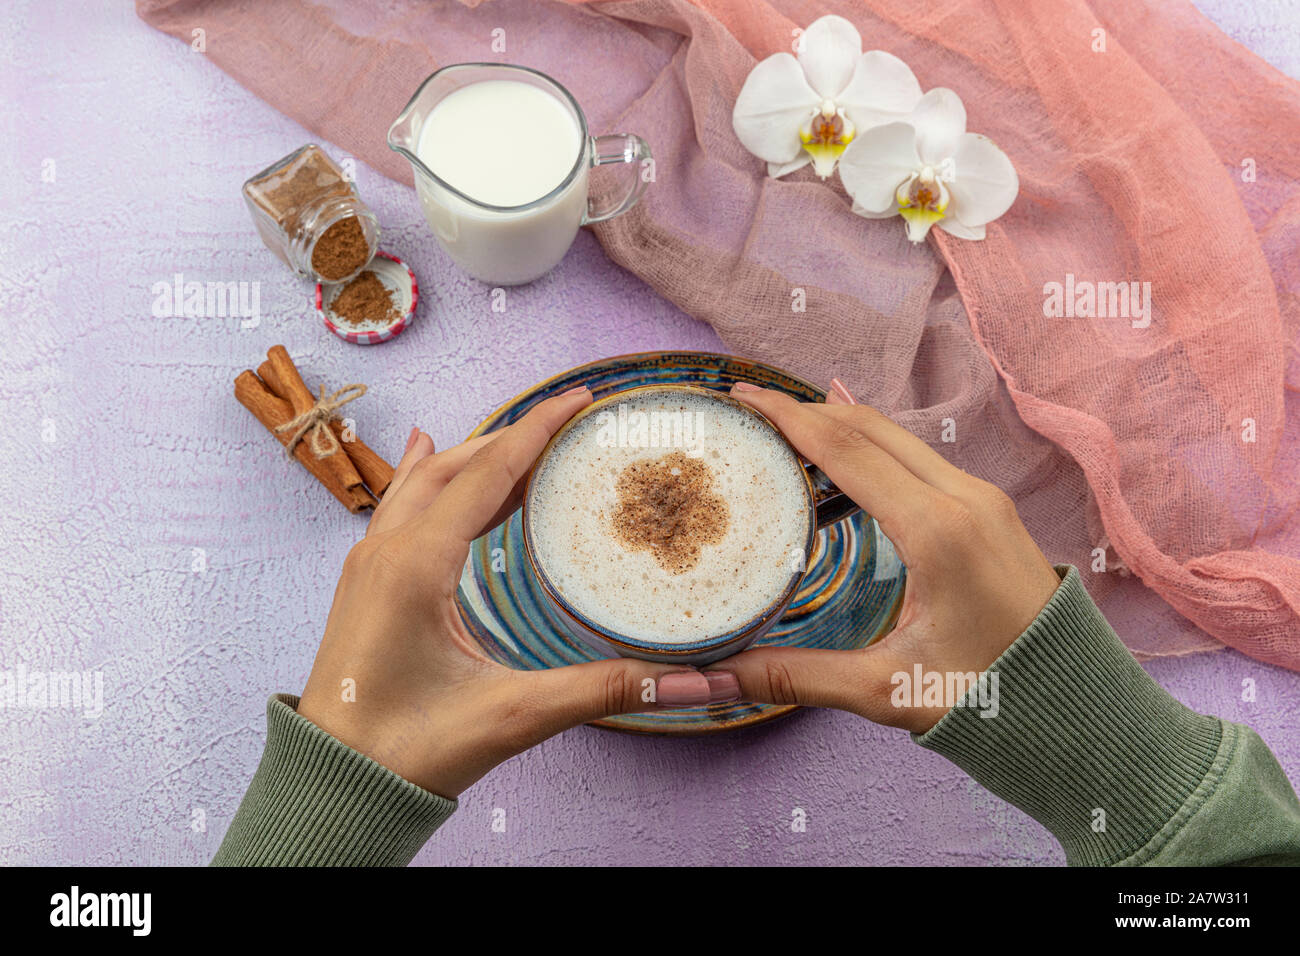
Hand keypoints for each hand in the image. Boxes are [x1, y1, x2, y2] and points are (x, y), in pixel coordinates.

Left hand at [297, 388, 739, 797]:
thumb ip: (604, 690)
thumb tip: (690, 681)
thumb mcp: (514, 715)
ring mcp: (367, 565)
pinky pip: (397, 506)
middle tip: (565, 421)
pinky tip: (428, 458)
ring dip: (472, 455)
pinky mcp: (363, 585)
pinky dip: (428, 477)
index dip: (538, 430)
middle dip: (512, 437)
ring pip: (422, 481)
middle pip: (455, 464)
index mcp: (416, 564)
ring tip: (519, 441)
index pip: (489, 471)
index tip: (578, 400)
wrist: (334, 785)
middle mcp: (385, 551)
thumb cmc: (406, 751)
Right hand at [707, 380, 1062, 733]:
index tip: (743, 396)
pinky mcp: (991, 510)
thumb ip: (795, 677)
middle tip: (751, 403)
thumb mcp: (884, 691)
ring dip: (840, 424)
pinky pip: (921, 457)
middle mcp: (964, 499)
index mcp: (937, 531)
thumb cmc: (988, 699)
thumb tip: (717, 676)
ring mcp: (983, 499)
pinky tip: (845, 456)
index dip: (788, 418)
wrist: (1075, 709)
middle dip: (806, 409)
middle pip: (869, 428)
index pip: (846, 450)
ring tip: (786, 426)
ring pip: (898, 437)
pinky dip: (872, 446)